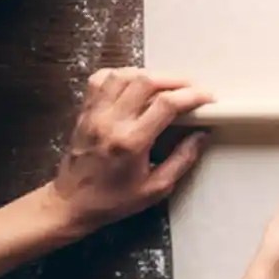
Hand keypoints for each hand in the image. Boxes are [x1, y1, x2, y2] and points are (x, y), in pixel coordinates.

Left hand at [51, 67, 212, 232]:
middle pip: (146, 81)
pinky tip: (134, 84)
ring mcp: (94, 114)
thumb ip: (183, 159)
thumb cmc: (112, 200)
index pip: (166, 104)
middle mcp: (110, 122)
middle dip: (176, 80)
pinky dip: (121, 74)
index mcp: (130, 142)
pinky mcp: (85, 112)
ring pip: (123, 74)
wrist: (70, 204)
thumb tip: (202, 135)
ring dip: (150, 75)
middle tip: (191, 89)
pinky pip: (101, 79)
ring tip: (166, 85)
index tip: (208, 98)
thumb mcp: (156, 188)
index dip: (193, 95)